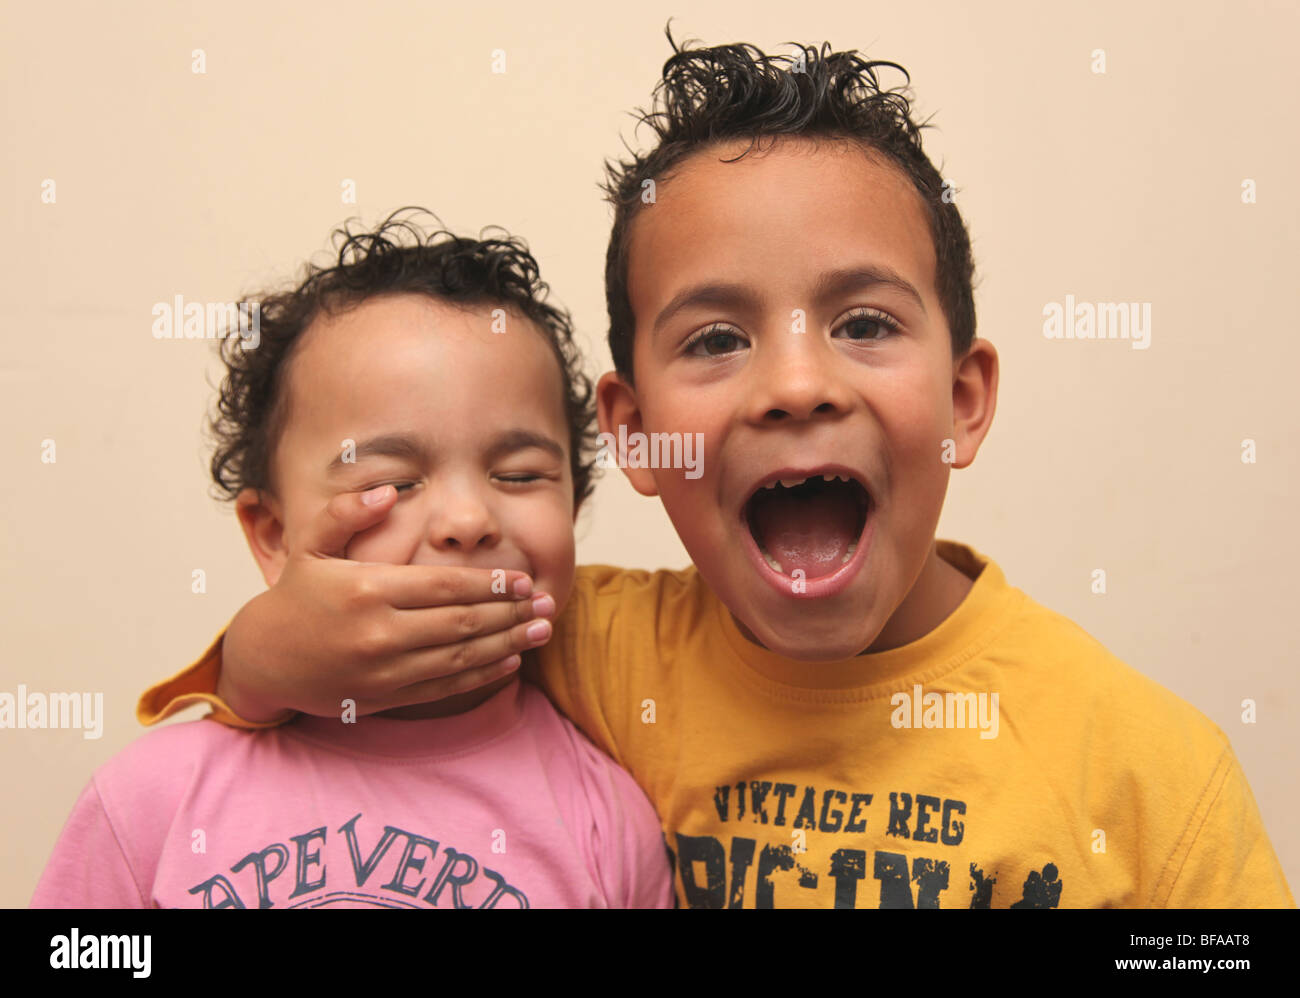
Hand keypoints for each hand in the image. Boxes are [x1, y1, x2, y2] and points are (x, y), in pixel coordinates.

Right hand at [217, 486, 554, 721]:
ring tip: (541, 631)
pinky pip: (444, 687)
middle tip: (546, 605)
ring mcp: (383, 670)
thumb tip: (388, 492)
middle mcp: (378, 633)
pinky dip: (481, 675)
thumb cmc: (296, 595)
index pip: (445, 586)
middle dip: (510, 614)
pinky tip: (509, 661)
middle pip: (461, 623)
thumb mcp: (311, 545)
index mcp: (366, 590)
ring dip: (507, 645)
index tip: (525, 580)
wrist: (265, 659)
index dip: (492, 585)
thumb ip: (348, 513)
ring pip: (459, 658)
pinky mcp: (385, 696)